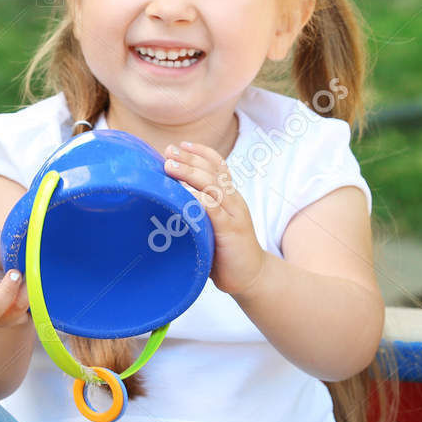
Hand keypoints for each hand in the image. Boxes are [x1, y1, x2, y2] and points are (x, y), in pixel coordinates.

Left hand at [163, 141, 267, 296]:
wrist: (252, 276)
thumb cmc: (227, 251)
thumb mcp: (214, 225)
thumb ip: (200, 211)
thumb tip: (169, 202)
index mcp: (230, 197)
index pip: (219, 166)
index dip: (201, 153)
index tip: (181, 145)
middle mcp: (233, 200)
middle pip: (212, 171)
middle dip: (189, 159)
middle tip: (168, 151)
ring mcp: (233, 214)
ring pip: (212, 186)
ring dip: (190, 173)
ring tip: (169, 165)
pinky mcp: (230, 230)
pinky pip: (213, 209)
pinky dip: (198, 199)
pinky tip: (184, 193)